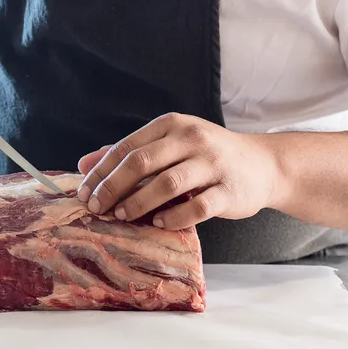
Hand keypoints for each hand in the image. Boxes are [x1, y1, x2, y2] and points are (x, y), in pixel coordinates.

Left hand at [76, 113, 280, 229]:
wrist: (263, 164)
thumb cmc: (207, 156)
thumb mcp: (170, 144)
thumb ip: (130, 152)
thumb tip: (84, 165)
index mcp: (172, 125)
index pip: (128, 147)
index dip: (102, 171)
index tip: (84, 192)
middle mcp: (192, 139)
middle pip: (143, 162)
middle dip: (114, 187)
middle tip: (97, 207)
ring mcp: (212, 164)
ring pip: (168, 183)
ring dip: (139, 202)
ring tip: (122, 216)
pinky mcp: (229, 190)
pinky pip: (198, 207)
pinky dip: (175, 217)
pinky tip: (159, 223)